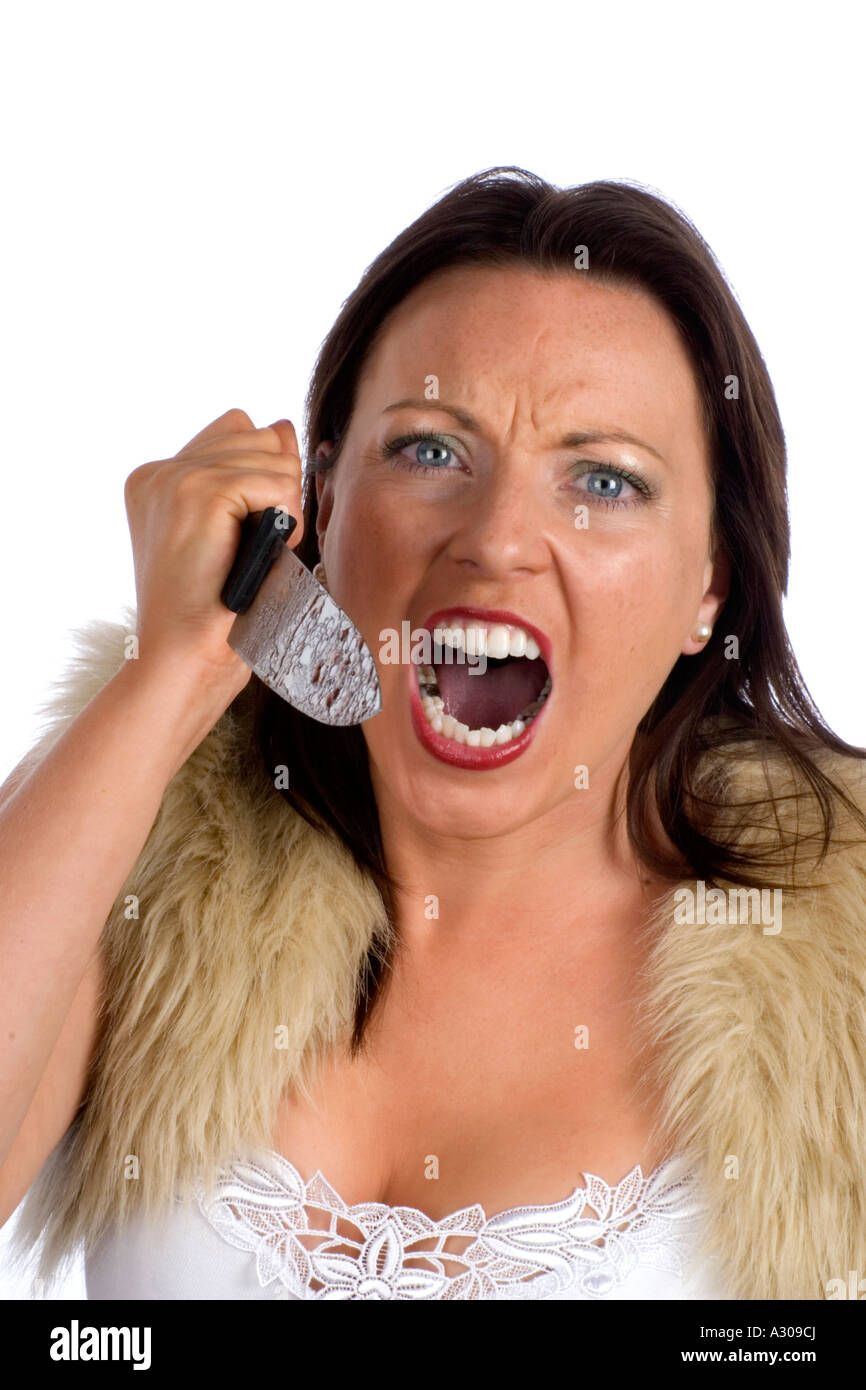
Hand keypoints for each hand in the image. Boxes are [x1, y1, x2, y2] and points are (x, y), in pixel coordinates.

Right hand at [123, 407, 303, 699]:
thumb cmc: (217, 613)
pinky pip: (275, 484)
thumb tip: (281, 425)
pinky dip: (285, 521)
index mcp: (157, 479)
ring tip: (255, 555)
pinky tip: (261, 554)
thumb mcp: (238, 532)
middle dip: (277, 489)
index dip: (265, 470)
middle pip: (257, 436)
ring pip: (272, 459)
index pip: (235, 428)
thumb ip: (254, 475)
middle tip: (255, 548)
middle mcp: (158, 472)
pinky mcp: (199, 493)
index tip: (258, 523)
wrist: (185, 661)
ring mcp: (175, 479)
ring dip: (284, 509)